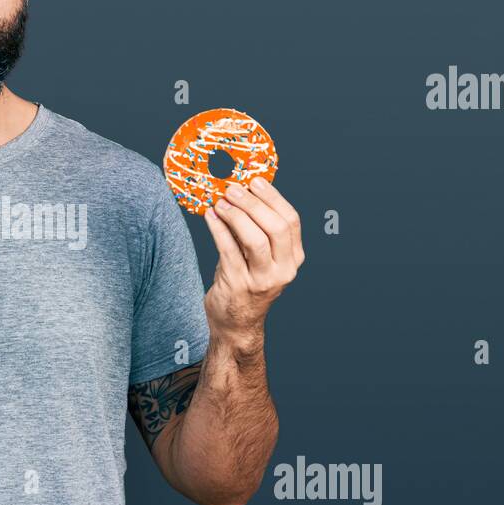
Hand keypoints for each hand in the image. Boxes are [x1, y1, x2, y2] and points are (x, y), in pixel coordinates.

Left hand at [202, 177, 303, 344]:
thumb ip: (256, 228)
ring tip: (220, 201)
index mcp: (293, 258)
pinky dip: (218, 229)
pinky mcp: (238, 285)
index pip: (291, 221)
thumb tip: (241, 190)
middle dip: (253, 203)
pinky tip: (209, 216)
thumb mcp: (259, 256)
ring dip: (236, 215)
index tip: (255, 181)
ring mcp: (261, 280)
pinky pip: (228, 250)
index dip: (273, 197)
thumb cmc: (246, 281)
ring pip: (254, 239)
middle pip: (275, 227)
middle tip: (233, 188)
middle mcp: (283, 270)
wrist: (236, 324)